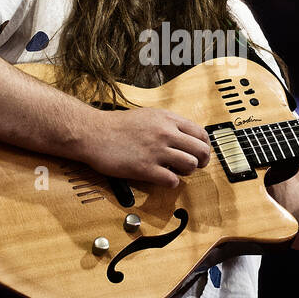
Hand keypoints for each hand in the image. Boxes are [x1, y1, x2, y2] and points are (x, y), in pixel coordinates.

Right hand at [82, 107, 211, 188]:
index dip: (204, 146)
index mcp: (168, 119)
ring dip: (187, 172)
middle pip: (201, 150)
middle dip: (202, 161)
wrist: (94, 133)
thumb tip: (185, 137)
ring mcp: (156, 151)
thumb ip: (168, 124)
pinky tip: (164, 178)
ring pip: (190, 165)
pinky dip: (172, 182)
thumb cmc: (118, 126)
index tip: (200, 153)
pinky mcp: (146, 168)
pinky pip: (172, 180)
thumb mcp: (148, 115)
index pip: (201, 134)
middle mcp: (165, 133)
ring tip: (177, 171)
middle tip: (194, 166)